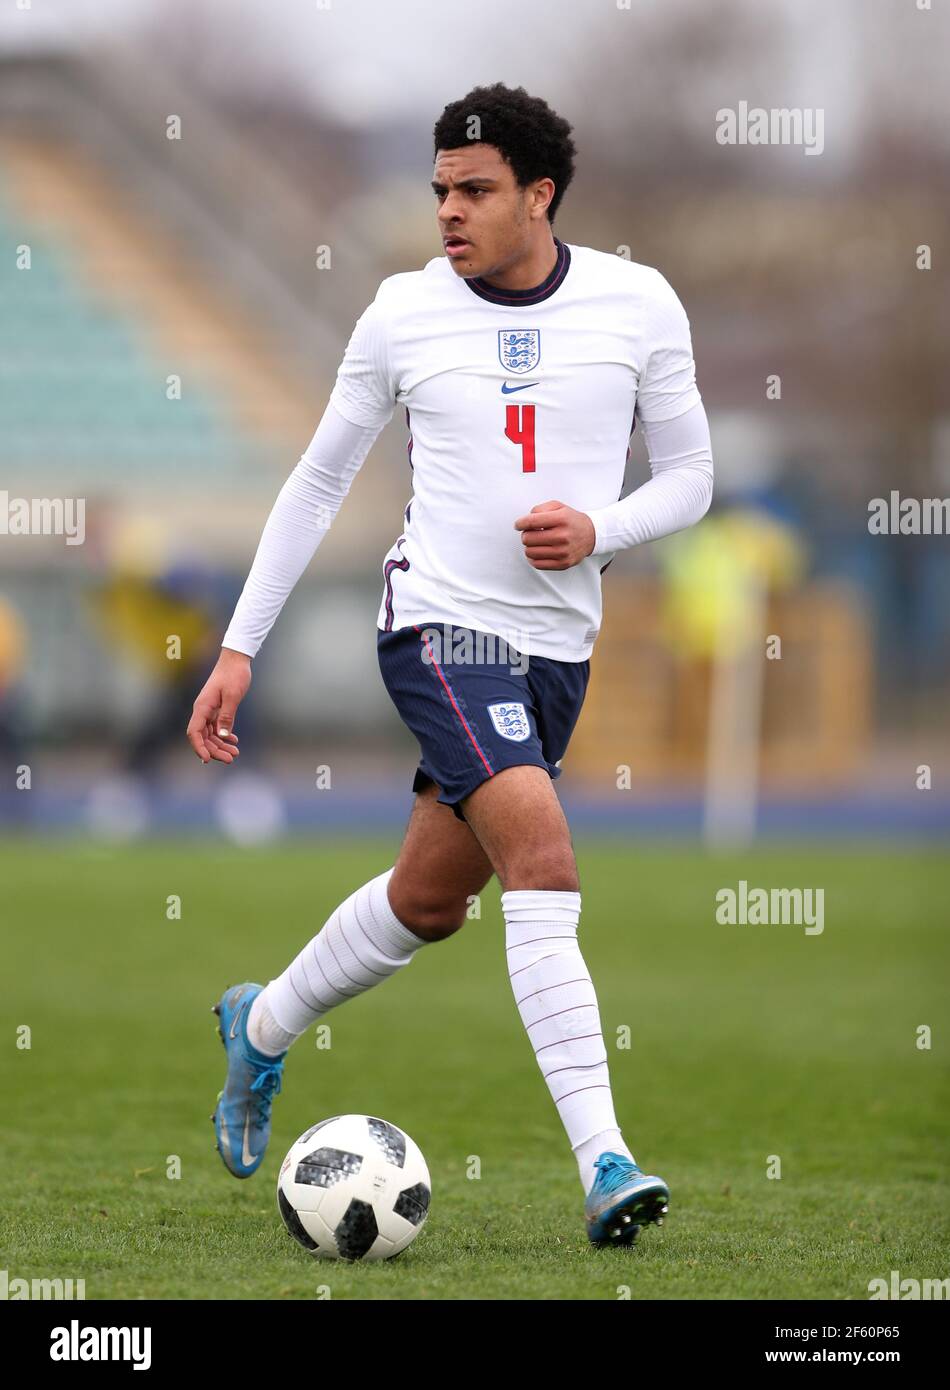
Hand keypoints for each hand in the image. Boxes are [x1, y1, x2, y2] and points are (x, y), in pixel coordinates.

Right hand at [186, 647, 250, 764]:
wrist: (236, 660)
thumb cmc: (234, 675)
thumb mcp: (233, 696)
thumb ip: (227, 716)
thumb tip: (222, 736)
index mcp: (202, 707)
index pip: (194, 732)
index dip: (199, 747)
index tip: (208, 759)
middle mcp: (203, 710)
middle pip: (203, 737)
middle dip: (215, 750)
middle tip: (231, 759)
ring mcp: (210, 710)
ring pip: (211, 734)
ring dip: (221, 745)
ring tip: (235, 753)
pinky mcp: (217, 709)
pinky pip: (217, 727)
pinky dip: (224, 736)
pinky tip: (234, 741)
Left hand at [513, 500, 595, 569]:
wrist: (592, 535)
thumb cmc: (571, 521)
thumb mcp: (558, 506)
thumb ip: (540, 509)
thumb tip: (525, 521)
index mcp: (561, 519)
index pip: (531, 522)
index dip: (520, 523)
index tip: (518, 525)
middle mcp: (562, 536)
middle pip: (528, 538)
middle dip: (526, 535)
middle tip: (532, 533)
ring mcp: (563, 552)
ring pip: (530, 552)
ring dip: (529, 547)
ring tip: (537, 542)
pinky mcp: (563, 564)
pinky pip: (537, 564)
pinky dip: (533, 558)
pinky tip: (538, 551)